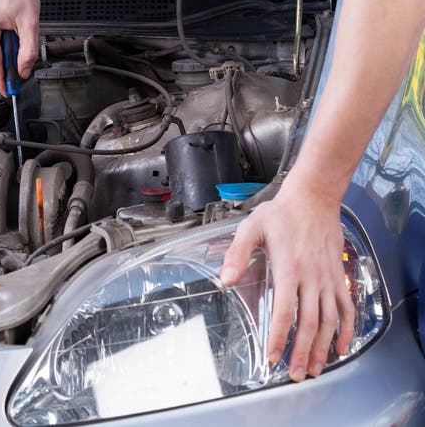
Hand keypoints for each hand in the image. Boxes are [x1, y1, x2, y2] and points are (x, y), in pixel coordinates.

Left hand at [219, 187, 354, 381]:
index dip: (278, 337)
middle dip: (301, 352)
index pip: (284, 311)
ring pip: (329, 320)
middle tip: (294, 374)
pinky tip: (341, 346)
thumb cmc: (282, 213)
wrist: (314, 197)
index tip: (272, 357)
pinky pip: (346, 307)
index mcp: (289, 268)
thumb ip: (238, 254)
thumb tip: (225, 278)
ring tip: (313, 368)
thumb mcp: (252, 227)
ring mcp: (327, 278)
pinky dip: (346, 329)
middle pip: (309, 323)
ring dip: (323, 348)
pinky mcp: (337, 275)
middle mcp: (311, 277)